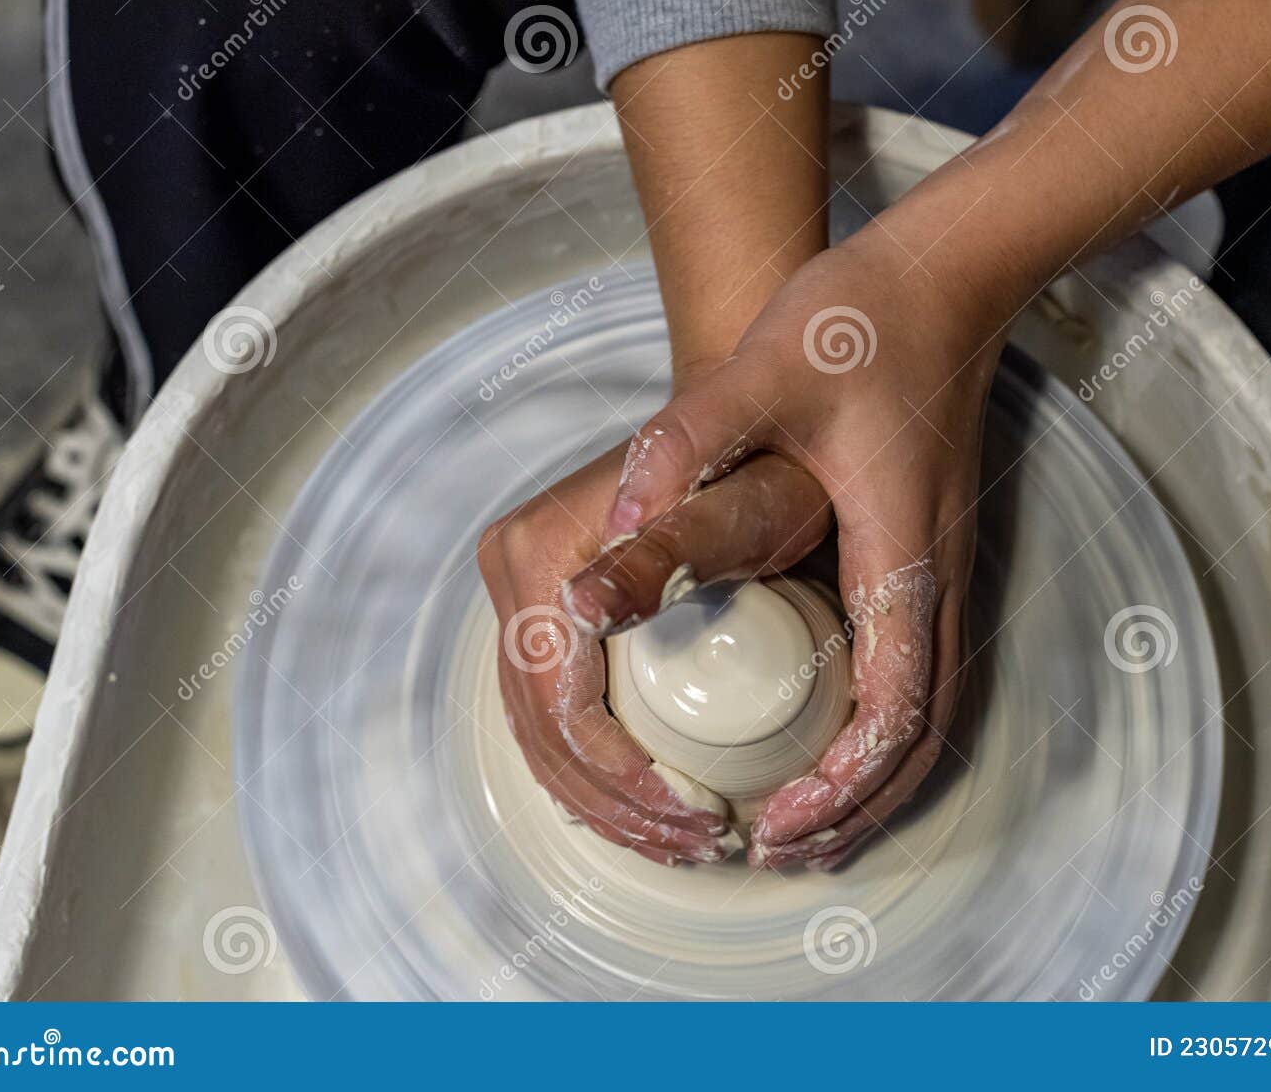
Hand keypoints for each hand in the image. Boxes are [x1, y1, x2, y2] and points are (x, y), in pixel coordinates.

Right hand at [477, 441, 829, 864]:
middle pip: (543, 731)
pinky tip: (646, 809)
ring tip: (682, 844)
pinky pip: (547, 714)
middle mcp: (511, 569)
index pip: (566, 708)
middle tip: (701, 847)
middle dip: (620, 808)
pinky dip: (591, 774)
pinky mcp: (538, 609)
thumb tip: (578, 612)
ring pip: (538, 734)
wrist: (745, 423)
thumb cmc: (759, 469)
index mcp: (539, 553)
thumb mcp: (734, 510)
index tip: (704, 820)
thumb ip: (663, 552)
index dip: (628, 783)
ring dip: (605, 804)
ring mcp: (517, 590)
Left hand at [563, 236, 1002, 868]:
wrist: (940, 276)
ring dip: (869, 784)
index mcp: (899, 550)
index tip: (776, 828)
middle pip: (920, 736)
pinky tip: (828, 744)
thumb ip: (687, 440)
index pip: (892, 706)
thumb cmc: (861, 318)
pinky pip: (916, 673)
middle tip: (780, 854)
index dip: (839, 784)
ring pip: (927, 714)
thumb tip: (617, 515)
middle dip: (853, 810)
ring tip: (804, 830)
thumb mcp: (764, 365)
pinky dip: (876, 735)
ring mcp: (939, 569)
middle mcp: (933, 575)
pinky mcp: (925, 555)